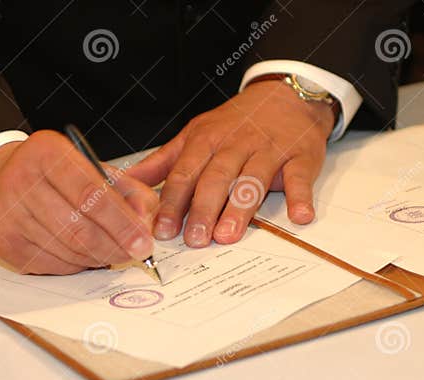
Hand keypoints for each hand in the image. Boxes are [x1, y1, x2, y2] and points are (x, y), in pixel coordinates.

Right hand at [0, 131, 157, 274]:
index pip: (90, 194)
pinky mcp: (5, 244)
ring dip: (98, 257)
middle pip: (79, 229)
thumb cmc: (54, 175)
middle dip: (115, 247)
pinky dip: (78, 264)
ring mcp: (9, 215)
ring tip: (111, 250)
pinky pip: (55, 265)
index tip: (143, 241)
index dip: (121, 223)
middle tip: (135, 254)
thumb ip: (130, 191)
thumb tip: (146, 225)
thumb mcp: (94, 168)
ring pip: (68, 251)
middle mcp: (21, 181)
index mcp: (47, 153)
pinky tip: (83, 253)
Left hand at [128, 79, 335, 246]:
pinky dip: (300, 197)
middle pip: (215, 178)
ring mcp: (268, 150)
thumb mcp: (194, 136)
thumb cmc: (235, 123)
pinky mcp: (300, 156)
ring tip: (229, 235)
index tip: (162, 230)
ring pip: (252, 180)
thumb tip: (123, 183)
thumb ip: (162, 163)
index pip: (184, 174)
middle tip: (195, 240)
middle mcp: (235, 144)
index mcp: (205, 141)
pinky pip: (299, 177)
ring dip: (240, 209)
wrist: (285, 95)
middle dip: (203, 210)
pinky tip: (299, 218)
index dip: (172, 203)